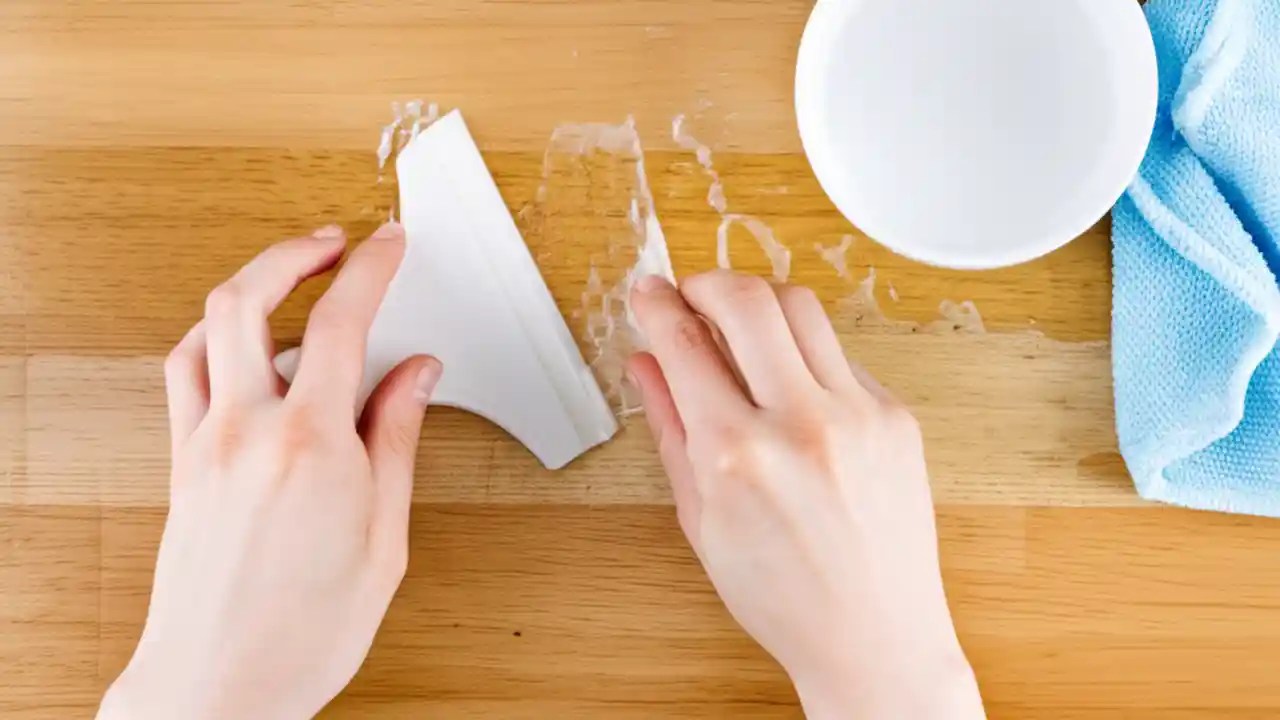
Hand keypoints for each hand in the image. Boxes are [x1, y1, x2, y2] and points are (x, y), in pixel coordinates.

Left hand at [98, 223, 441, 719]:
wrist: (216, 686)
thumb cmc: (303, 631)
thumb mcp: (383, 538)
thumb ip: (398, 441)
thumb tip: (416, 376)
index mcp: (313, 446)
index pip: (341, 321)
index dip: (371, 267)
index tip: (390, 243)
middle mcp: (248, 430)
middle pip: (253, 297)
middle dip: (296, 251)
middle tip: (336, 243)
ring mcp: (204, 442)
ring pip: (208, 326)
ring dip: (250, 283)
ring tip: (289, 276)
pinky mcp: (181, 462)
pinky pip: (184, 371)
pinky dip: (213, 337)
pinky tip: (241, 344)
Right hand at [628, 272, 982, 719]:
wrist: (874, 636)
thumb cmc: (783, 595)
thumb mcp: (702, 518)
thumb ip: (671, 427)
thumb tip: (646, 364)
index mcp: (738, 456)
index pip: (684, 343)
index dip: (656, 305)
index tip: (646, 293)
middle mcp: (801, 423)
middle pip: (747, 298)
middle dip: (706, 282)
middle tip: (691, 295)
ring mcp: (857, 414)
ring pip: (801, 306)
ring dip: (758, 300)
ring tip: (738, 324)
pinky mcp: (895, 415)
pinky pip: (839, 354)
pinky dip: (803, 352)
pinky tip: (789, 383)